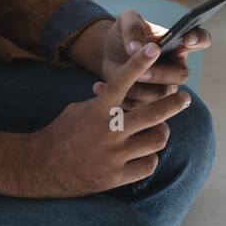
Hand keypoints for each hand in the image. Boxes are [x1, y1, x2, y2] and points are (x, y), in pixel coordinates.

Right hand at [19, 41, 191, 196]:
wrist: (41, 167)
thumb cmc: (62, 133)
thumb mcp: (80, 109)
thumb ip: (105, 102)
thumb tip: (126, 93)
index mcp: (98, 109)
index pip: (122, 81)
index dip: (139, 63)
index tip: (155, 48)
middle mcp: (109, 130)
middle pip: (153, 114)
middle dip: (173, 103)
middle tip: (184, 98)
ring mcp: (114, 155)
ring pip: (157, 140)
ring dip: (161, 134)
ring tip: (160, 132)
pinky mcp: (116, 177)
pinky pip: (148, 164)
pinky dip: (149, 158)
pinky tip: (143, 155)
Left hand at [94, 9, 211, 109]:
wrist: (107, 51)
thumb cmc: (123, 33)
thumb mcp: (125, 20)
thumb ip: (132, 28)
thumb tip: (136, 48)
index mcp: (177, 42)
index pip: (201, 39)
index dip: (198, 40)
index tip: (186, 39)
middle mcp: (174, 66)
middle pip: (181, 75)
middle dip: (160, 74)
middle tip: (140, 72)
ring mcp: (162, 85)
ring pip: (161, 96)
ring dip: (140, 89)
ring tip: (117, 80)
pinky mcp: (145, 101)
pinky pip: (139, 107)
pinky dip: (119, 98)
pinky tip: (99, 86)